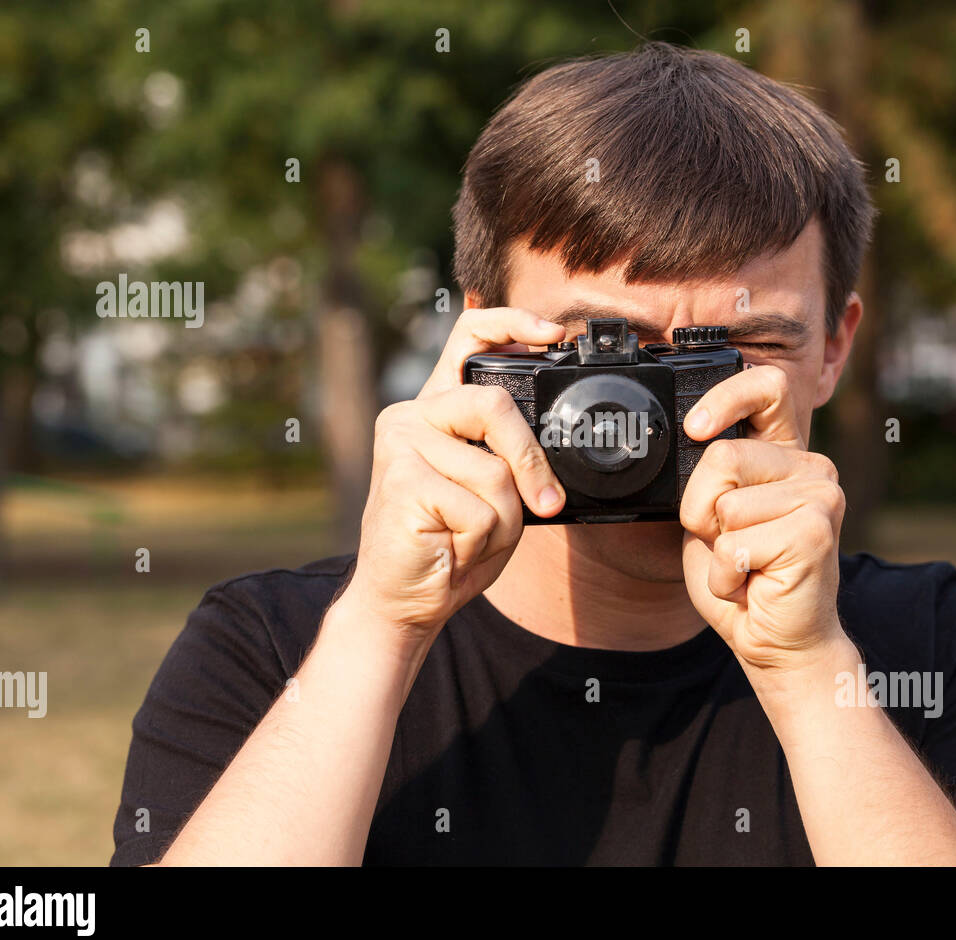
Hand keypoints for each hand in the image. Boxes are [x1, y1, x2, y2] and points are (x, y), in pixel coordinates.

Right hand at [337, 308, 567, 660]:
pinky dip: (481, 541)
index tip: (552, 334)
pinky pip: (480, 509)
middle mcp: (413, 414)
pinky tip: (451, 549)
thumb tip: (554, 446)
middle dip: (531, 462)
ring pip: (495, 472)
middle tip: (546, 503)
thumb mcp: (495, 492)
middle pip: (495, 406)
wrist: (404, 600)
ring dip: (502, 521)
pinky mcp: (402, 480)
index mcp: (437, 408)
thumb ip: (512, 456)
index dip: (512, 324)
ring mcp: (401, 443)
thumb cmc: (452, 545)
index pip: (469, 337)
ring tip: (469, 538)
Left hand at [678, 365, 852, 676]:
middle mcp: (811, 466)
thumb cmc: (741, 578)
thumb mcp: (711, 516)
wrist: (775, 641)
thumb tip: (691, 440)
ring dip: (715, 547)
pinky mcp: (814, 531)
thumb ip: (708, 477)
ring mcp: (821, 495)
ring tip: (744, 565)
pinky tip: (751, 583)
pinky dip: (725, 573)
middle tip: (727, 543)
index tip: (695, 428)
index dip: (726, 398)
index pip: (767, 388)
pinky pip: (734, 542)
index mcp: (785, 453)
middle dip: (700, 509)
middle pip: (722, 454)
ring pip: (725, 502)